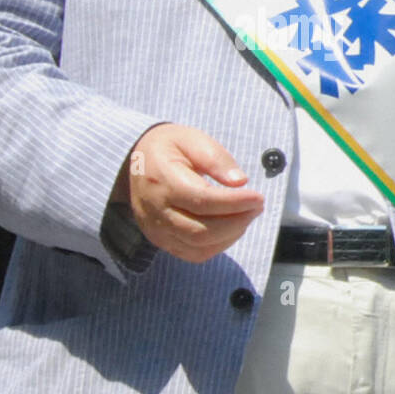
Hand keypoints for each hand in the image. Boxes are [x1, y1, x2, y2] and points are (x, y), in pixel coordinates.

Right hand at [116, 123, 264, 263]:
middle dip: (236, 222)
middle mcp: (155, 210)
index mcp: (161, 181)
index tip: (258, 197)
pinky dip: (218, 245)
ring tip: (247, 215)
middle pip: (201, 230)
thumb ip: (216, 158)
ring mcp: (156, 229)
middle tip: (257, 207)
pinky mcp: (161, 241)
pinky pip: (193, 253)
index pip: (202, 201)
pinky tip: (231, 227)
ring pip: (198, 246)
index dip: (234, 203)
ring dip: (230, 235)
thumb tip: (239, 182)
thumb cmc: (169, 147)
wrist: (136, 162)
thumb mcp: (191, 139)